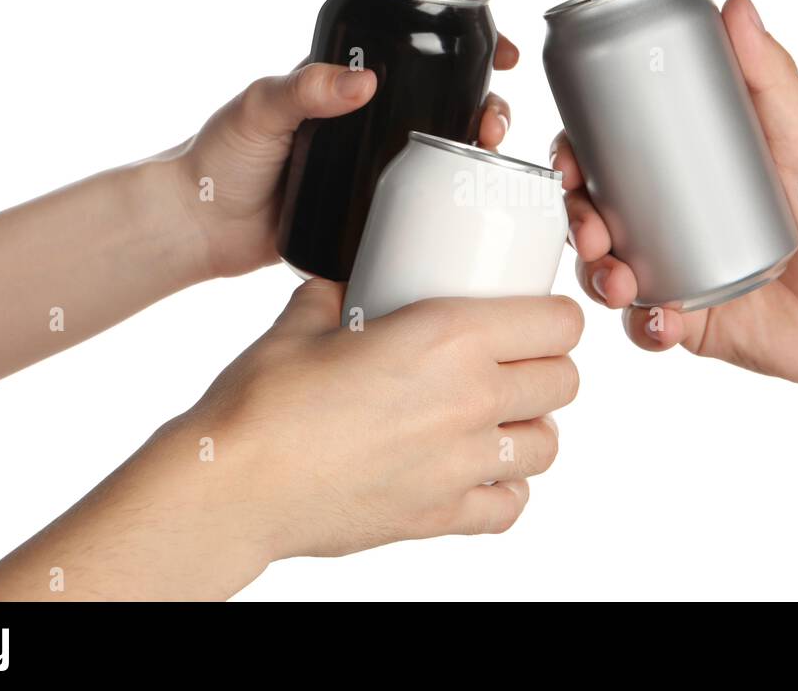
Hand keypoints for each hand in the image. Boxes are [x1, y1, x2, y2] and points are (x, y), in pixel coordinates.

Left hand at [167, 38, 519, 279]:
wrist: (199, 228)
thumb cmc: (216, 160)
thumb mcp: (259, 109)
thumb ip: (303, 88)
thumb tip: (359, 81)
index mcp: (343, 88)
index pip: (415, 54)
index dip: (464, 48)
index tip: (499, 53)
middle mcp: (365, 124)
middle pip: (444, 106)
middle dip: (483, 107)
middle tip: (492, 123)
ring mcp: (370, 169)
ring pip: (440, 155)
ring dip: (475, 153)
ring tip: (487, 157)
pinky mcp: (368, 213)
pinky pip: (419, 205)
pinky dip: (450, 203)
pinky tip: (472, 206)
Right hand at [177, 280, 583, 562]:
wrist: (232, 485)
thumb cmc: (263, 401)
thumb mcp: (305, 319)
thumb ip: (342, 292)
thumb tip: (350, 282)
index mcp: (448, 337)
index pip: (559, 322)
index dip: (555, 316)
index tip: (536, 316)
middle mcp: (470, 399)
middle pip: (564, 381)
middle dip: (546, 367)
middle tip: (514, 363)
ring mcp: (461, 464)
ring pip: (547, 446)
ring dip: (530, 428)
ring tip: (499, 418)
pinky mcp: (441, 515)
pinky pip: (510, 507)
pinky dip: (504, 490)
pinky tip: (477, 473)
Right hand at [552, 0, 797, 389]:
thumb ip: (770, 75)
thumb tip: (737, 6)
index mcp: (684, 171)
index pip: (609, 154)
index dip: (576, 155)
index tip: (570, 159)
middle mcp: (670, 220)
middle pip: (592, 213)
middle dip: (576, 222)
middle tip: (593, 231)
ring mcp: (674, 273)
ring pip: (604, 273)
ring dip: (598, 277)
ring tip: (623, 283)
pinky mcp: (686, 324)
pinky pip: (642, 329)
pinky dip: (642, 328)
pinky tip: (662, 323)